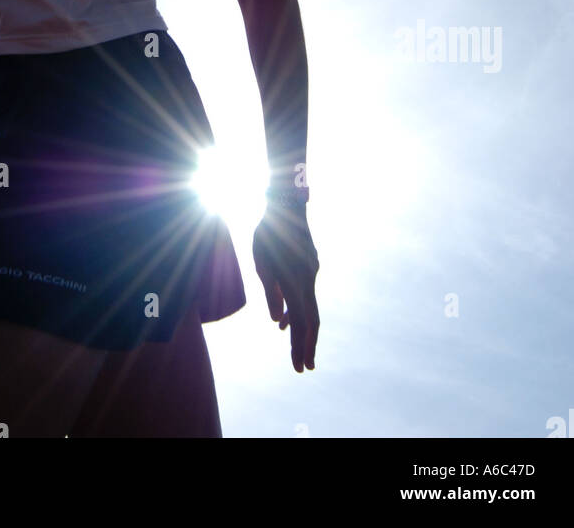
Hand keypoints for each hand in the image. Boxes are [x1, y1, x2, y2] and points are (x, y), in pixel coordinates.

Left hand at [252, 206, 318, 372]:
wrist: (287, 206)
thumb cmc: (268, 232)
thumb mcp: (261, 261)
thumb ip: (270, 291)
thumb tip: (275, 320)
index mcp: (296, 281)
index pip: (301, 323)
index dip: (300, 347)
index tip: (299, 367)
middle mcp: (308, 280)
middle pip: (311, 321)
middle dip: (307, 345)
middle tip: (304, 368)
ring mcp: (311, 273)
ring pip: (309, 307)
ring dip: (301, 328)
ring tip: (292, 347)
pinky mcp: (309, 266)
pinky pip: (305, 294)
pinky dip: (297, 309)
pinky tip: (284, 319)